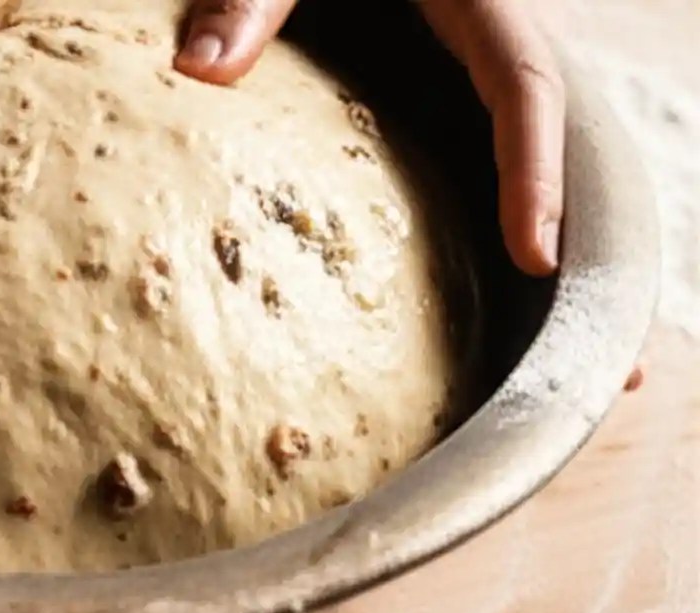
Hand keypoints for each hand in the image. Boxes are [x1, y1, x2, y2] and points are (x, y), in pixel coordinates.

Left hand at [170, 1, 651, 390]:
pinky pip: (482, 169)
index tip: (538, 258)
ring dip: (562, 268)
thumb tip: (196, 72)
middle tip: (609, 372)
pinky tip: (492, 317)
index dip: (538, 172)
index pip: (523, 87)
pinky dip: (502, 240)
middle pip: (559, 155)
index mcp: (476, 3)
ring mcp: (466, 83)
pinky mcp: (437, 102)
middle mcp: (487, 50)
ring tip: (576, 381)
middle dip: (588, 254)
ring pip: (531, 174)